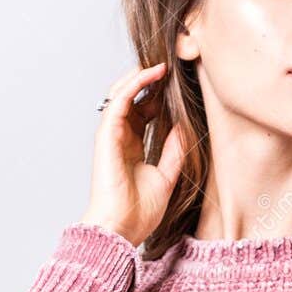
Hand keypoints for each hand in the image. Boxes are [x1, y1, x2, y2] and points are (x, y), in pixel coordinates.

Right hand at [81, 61, 191, 245]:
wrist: (122, 227)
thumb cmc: (139, 211)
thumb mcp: (166, 175)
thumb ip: (174, 150)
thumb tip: (184, 127)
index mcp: (132, 146)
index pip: (144, 112)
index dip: (159, 96)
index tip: (178, 85)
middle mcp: (120, 137)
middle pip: (132, 98)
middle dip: (150, 82)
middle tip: (172, 68)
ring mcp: (111, 134)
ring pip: (123, 93)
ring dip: (142, 76)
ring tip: (163, 64)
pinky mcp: (107, 134)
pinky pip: (119, 99)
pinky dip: (135, 83)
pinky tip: (153, 73)